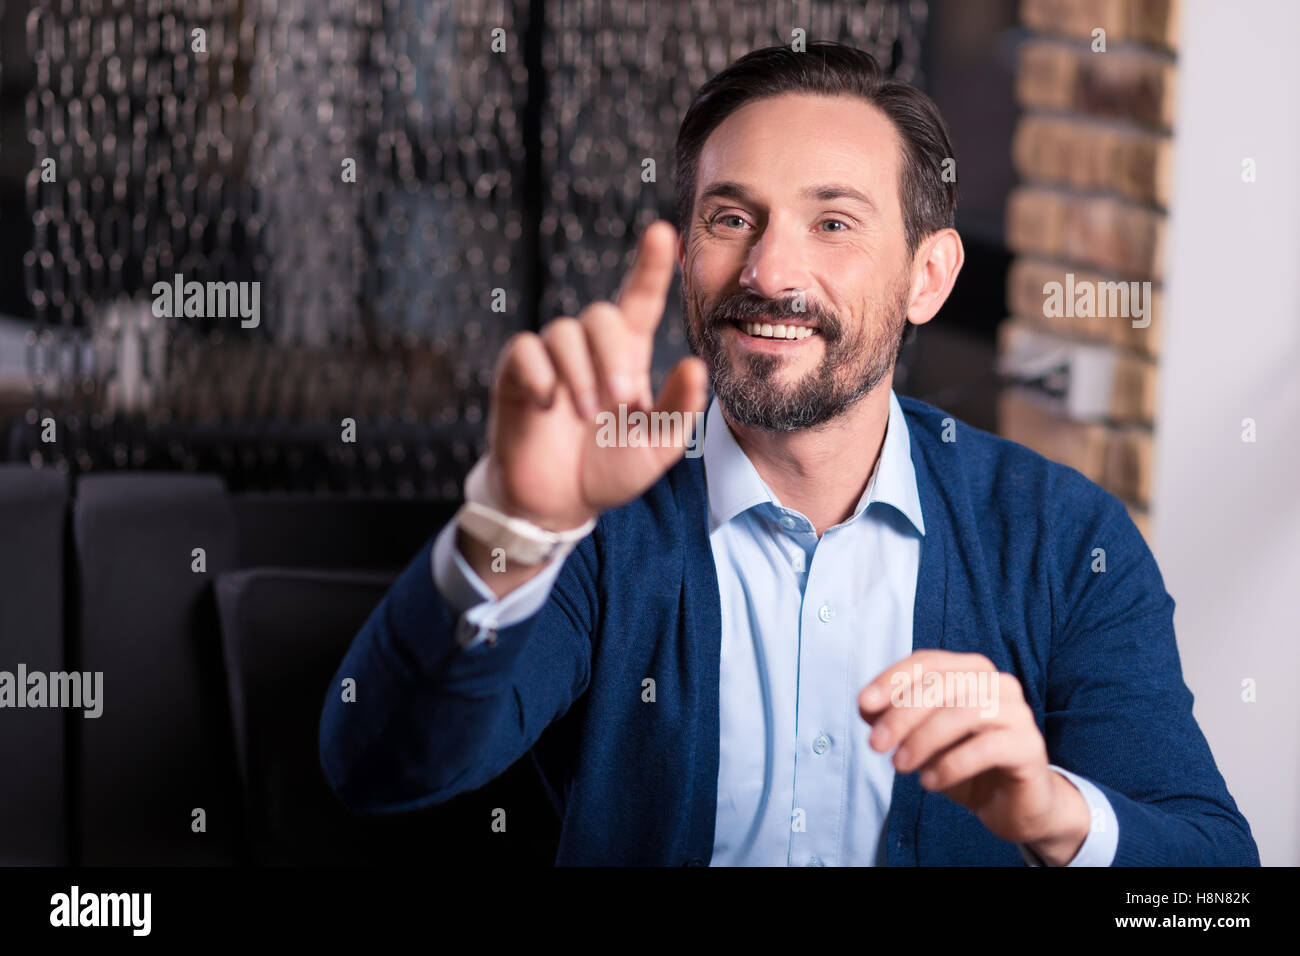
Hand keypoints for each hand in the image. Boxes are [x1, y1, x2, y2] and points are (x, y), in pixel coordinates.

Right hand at [482, 220, 708, 531]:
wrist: (559, 503)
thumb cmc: (610, 469)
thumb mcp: (656, 446)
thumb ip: (678, 408)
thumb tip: (695, 364)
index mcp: (627, 357)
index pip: (639, 299)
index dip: (651, 265)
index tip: (664, 232)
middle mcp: (589, 349)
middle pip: (601, 314)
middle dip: (614, 356)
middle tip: (619, 402)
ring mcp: (551, 359)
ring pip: (564, 332)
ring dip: (581, 374)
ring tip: (584, 413)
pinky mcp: (517, 375)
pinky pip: (526, 350)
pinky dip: (542, 375)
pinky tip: (550, 405)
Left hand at [858, 650, 1090, 864]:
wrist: (1013, 806)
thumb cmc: (964, 764)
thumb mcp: (921, 739)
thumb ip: (894, 717)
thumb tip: (866, 705)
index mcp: (972, 671)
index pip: (928, 662)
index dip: (893, 679)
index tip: (863, 703)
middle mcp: (999, 684)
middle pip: (943, 685)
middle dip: (901, 714)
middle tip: (875, 744)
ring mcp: (1018, 713)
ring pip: (963, 713)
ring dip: (923, 740)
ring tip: (900, 766)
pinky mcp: (1029, 747)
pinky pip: (987, 747)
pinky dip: (952, 764)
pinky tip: (930, 782)